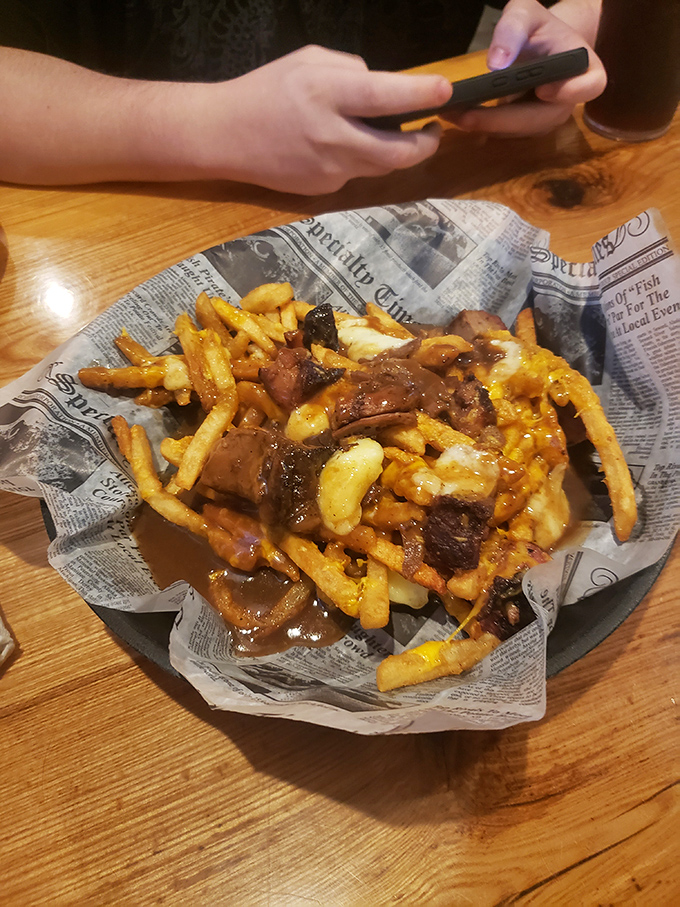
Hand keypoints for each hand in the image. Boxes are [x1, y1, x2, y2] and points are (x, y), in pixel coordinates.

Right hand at [195, 45, 452, 193]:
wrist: (225, 137)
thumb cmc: (266, 91)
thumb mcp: (308, 61)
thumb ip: (351, 70)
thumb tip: (384, 86)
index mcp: (326, 95)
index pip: (386, 96)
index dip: (421, 95)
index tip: (446, 91)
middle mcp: (332, 137)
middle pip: (398, 153)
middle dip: (425, 143)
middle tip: (432, 128)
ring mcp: (329, 170)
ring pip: (381, 167)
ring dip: (397, 152)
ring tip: (397, 132)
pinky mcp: (324, 189)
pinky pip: (356, 173)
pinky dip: (361, 158)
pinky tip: (344, 145)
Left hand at [446, 0, 605, 136]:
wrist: (539, 44)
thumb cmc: (537, 26)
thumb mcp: (525, 13)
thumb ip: (512, 29)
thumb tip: (496, 64)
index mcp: (584, 67)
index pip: (591, 85)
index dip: (571, 91)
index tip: (544, 90)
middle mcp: (569, 99)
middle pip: (542, 119)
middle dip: (503, 119)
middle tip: (467, 115)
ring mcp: (549, 117)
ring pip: (521, 130)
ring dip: (486, 126)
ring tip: (452, 115)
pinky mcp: (528, 127)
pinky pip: (508, 132)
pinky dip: (483, 125)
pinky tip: (457, 116)